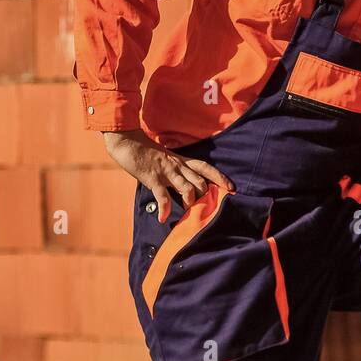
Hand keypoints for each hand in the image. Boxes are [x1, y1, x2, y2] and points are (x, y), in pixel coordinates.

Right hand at [103, 128, 233, 222]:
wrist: (129, 143)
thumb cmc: (148, 153)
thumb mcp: (167, 159)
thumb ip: (177, 170)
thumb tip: (186, 186)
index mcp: (182, 161)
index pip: (206, 168)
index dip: (220, 177)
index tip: (232, 187)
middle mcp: (178, 166)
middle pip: (199, 180)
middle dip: (206, 195)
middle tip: (208, 208)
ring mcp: (166, 172)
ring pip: (186, 187)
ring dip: (190, 201)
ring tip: (189, 213)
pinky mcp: (152, 178)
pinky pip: (161, 195)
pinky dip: (163, 208)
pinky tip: (163, 218)